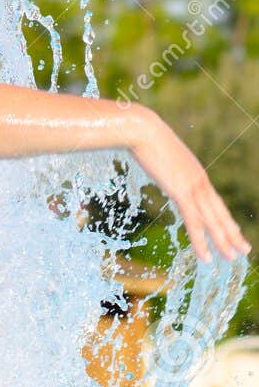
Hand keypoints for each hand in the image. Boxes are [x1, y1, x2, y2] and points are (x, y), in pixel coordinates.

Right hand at [129, 107, 249, 263]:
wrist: (143, 130)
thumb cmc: (145, 138)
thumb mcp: (160, 153)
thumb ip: (164, 162)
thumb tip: (158, 161)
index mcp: (195, 173)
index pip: (214, 201)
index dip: (224, 217)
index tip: (233, 230)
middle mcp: (200, 181)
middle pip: (220, 213)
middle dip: (232, 233)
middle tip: (244, 250)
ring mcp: (193, 187)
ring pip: (213, 221)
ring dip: (224, 241)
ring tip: (233, 257)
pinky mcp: (182, 193)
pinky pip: (195, 222)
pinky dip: (202, 241)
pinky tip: (207, 256)